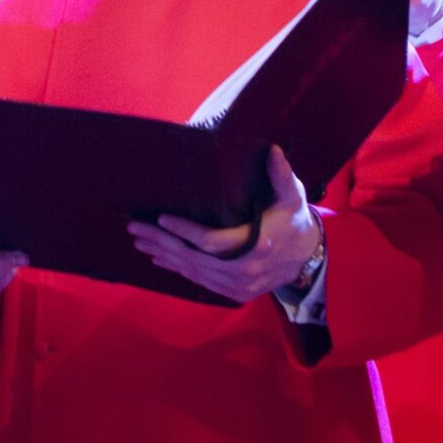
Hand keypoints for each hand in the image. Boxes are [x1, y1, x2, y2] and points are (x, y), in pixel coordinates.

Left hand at [130, 146, 323, 304]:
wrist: (308, 256)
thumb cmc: (294, 219)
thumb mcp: (292, 196)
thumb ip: (281, 174)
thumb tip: (272, 149)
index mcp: (258, 245)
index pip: (213, 242)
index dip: (185, 231)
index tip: (161, 217)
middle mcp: (246, 270)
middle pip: (194, 259)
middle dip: (162, 242)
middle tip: (135, 228)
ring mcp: (239, 285)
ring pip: (193, 272)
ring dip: (164, 256)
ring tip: (139, 241)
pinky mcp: (234, 293)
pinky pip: (200, 282)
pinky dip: (178, 270)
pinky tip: (158, 258)